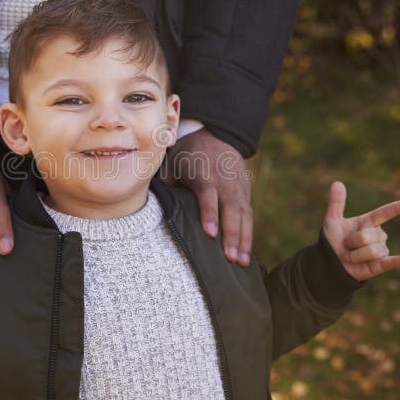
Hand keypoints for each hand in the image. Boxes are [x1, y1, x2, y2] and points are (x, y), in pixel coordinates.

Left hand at [163, 128, 252, 265]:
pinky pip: (248, 215)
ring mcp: (237, 187)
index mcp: (203, 173)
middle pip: (231, 208)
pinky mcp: (245, 193)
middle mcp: (224, 180)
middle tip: (230, 258)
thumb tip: (151, 207)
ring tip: (241, 263)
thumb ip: (166, 184)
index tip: (210, 233)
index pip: (208, 194)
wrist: (214, 136)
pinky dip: (248, 234)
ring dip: (244, 239)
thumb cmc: (186, 155)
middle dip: (232, 234)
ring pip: (244, 214)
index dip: (209, 213)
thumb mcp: (173, 163)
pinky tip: (245, 255)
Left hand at [323, 181, 399, 280]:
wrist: (330, 262)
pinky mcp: (382, 264)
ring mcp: (381, 249)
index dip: (395, 209)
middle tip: (346, 246)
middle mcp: (378, 235)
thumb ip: (336, 203)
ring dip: (357, 255)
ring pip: (372, 251)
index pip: (383, 214)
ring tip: (352, 257)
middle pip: (366, 237)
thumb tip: (337, 182)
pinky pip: (393, 262)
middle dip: (352, 242)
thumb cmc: (333, 240)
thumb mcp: (332, 220)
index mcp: (368, 222)